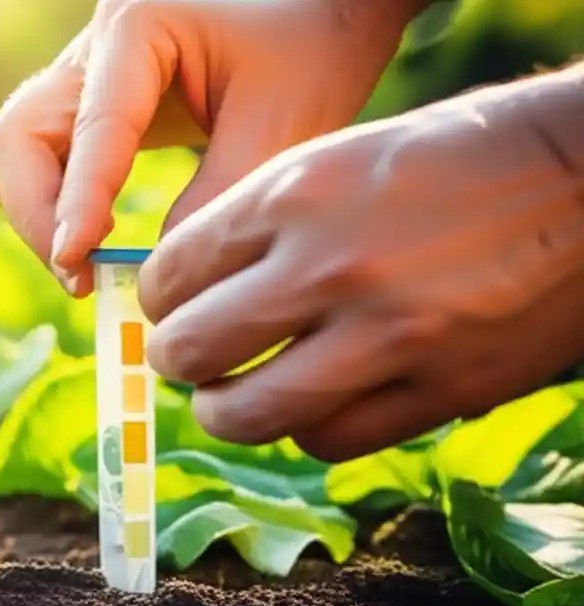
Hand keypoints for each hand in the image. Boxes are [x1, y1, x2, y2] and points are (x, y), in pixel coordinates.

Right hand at [0, 0, 425, 295]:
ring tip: (86, 269)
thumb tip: (157, 274)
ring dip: (38, 214)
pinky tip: (97, 242)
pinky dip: (57, 206)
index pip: (91, 127)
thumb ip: (219, 195)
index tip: (75, 262)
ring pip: (18, 151)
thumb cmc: (313, 49)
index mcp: (137, 25)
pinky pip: (45, 159)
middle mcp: (94, 46)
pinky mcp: (90, 105)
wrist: (322, 12)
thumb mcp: (282, 123)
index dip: (77, 202)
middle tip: (78, 276)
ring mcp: (84, 74)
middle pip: (19, 137)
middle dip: (37, 213)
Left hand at [139, 65, 583, 461]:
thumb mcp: (340, 157)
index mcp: (295, 194)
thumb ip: (260, 223)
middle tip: (189, 358)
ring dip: (226, 412)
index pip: (169, 276)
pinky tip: (314, 403)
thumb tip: (190, 290)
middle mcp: (329, 267)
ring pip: (248, 415)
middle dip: (174, 361)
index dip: (157, 301)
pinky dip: (306, 428)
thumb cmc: (456, 157)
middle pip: (191, 351)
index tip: (170, 308)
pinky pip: (328, 440)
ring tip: (232, 397)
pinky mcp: (439, 390)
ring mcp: (386, 337)